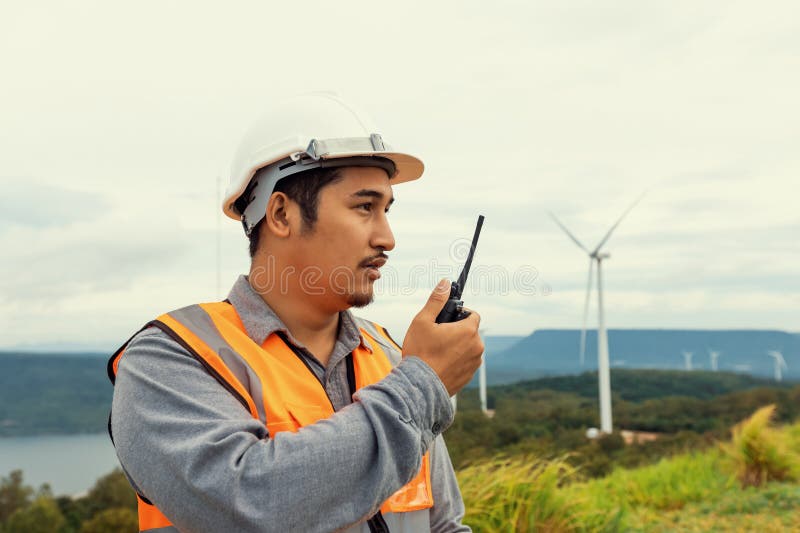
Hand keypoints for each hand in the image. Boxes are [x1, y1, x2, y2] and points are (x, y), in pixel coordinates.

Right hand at [402, 279, 483, 395]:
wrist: (419, 387)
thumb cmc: (420, 353)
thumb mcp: (423, 321)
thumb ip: (436, 300)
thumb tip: (445, 283)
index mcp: (469, 331)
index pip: (472, 314)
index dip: (459, 314)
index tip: (445, 319)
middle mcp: (477, 347)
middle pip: (470, 331)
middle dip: (457, 330)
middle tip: (437, 335)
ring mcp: (474, 364)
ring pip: (468, 347)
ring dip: (457, 346)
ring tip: (437, 351)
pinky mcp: (469, 377)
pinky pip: (465, 362)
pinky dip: (456, 360)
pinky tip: (439, 363)